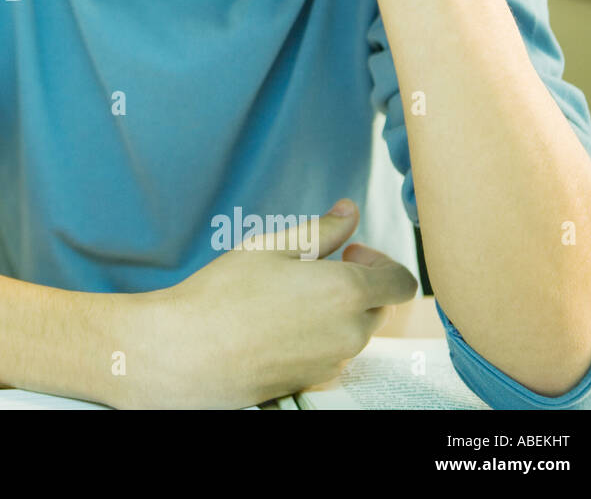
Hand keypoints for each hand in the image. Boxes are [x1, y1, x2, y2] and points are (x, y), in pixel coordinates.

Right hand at [105, 199, 417, 407]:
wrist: (189, 352)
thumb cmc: (225, 293)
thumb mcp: (270, 247)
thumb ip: (321, 229)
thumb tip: (350, 210)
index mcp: (346, 292)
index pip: (401, 281)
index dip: (380, 261)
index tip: (347, 252)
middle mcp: (351, 332)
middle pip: (379, 306)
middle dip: (356, 285)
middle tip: (312, 269)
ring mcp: (334, 362)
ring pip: (354, 330)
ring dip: (335, 311)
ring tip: (286, 297)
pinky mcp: (314, 381)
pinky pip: (331, 352)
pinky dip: (317, 336)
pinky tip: (276, 325)